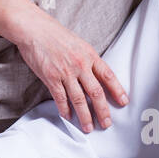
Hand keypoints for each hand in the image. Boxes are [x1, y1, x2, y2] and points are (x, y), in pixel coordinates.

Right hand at [13, 9, 127, 131]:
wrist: (34, 29)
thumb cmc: (54, 34)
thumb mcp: (78, 43)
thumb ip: (87, 59)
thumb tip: (96, 75)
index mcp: (89, 55)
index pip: (108, 76)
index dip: (117, 90)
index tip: (123, 102)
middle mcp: (80, 65)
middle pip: (96, 92)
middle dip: (103, 111)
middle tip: (106, 124)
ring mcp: (65, 72)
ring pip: (79, 99)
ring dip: (84, 116)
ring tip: (88, 128)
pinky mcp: (51, 77)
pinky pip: (60, 98)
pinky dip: (65, 109)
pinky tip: (68, 117)